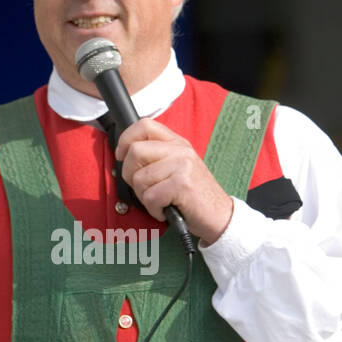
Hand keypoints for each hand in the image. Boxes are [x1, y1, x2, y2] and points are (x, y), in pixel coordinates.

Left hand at [115, 117, 233, 245]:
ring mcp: (183, 166)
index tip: (121, 155)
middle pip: (135, 152)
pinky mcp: (182, 185)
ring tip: (161, 200)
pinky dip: (154, 210)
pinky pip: (150, 197)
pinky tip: (166, 209)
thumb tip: (123, 155)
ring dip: (145, 197)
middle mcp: (180, 151)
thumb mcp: (178, 168)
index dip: (125, 139)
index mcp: (177, 143)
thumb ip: (156, 157)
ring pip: (139, 178)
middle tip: (145, 188)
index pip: (144, 125)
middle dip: (130, 175)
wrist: (220, 215)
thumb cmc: (194, 196)